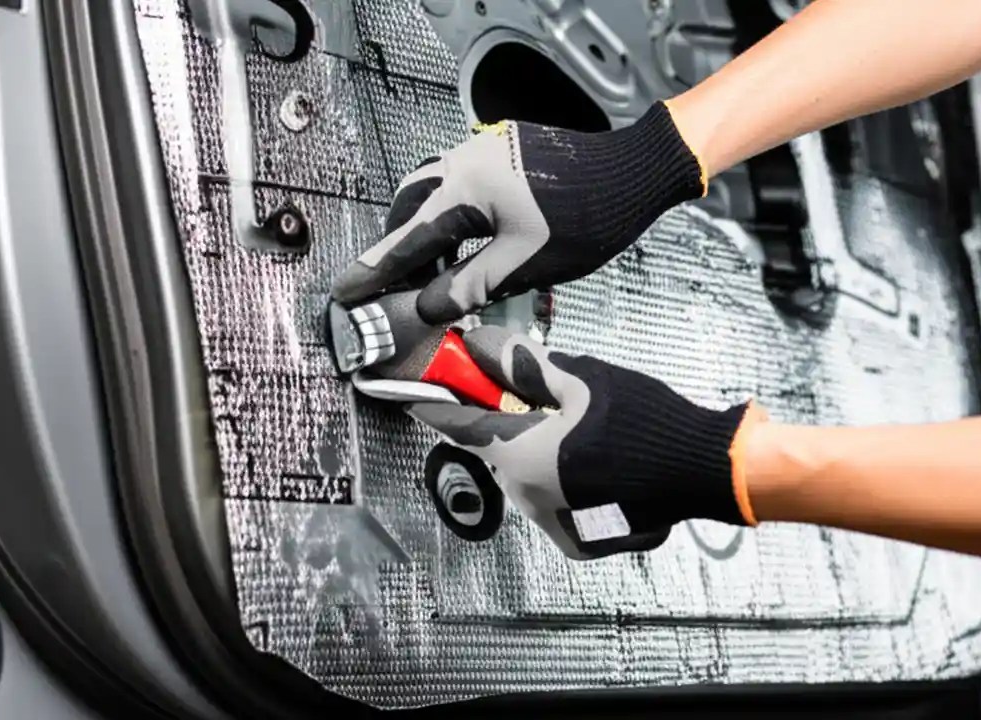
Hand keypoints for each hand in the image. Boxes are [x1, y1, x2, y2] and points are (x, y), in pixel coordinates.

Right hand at [330, 102, 704, 323]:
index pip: (406, 239)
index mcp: (464, 190)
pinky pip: (457, 185)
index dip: (375, 271)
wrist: (634, 171)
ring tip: (427, 271)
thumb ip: (470, 286)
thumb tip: (428, 307)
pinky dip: (448, 216)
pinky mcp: (501, 151)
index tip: (346, 291)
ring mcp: (482, 151)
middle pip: (409, 209)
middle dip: (395, 248)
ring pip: (432, 194)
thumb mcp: (525, 264)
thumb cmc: (586, 218)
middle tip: (390, 287)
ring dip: (423, 231)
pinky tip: (461, 241)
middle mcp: (463, 162)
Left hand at [406, 326, 764, 559]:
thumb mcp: (580, 379)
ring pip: (525, 471)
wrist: (702, 468)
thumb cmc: (642, 422)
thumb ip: (523, 362)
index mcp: (518, 457)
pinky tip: (587, 449)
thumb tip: (482, 342)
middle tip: (523, 388)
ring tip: (570, 418)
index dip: (432, 402)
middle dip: (502, 417)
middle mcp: (525, 495)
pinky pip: (552, 494)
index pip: (458, 425)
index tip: (409, 390)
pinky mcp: (579, 533)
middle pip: (495, 447)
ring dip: (533, 443)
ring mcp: (552, 518)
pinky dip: (558, 470)